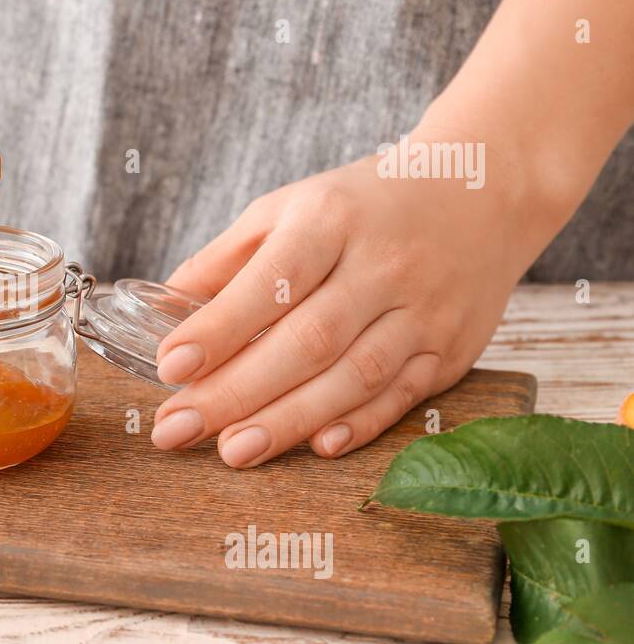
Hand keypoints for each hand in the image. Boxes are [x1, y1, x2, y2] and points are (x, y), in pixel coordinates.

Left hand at [151, 131, 551, 466]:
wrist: (480, 192)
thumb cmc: (361, 206)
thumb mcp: (287, 208)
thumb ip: (224, 261)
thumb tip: (162, 315)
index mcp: (332, 219)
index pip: (273, 279)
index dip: (220, 327)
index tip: (170, 366)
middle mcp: (384, 264)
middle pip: (308, 340)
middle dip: (237, 392)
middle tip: (177, 429)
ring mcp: (424, 311)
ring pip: (354, 377)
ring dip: (289, 421)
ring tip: (231, 451)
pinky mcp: (451, 349)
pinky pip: (402, 396)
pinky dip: (358, 426)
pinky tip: (314, 447)